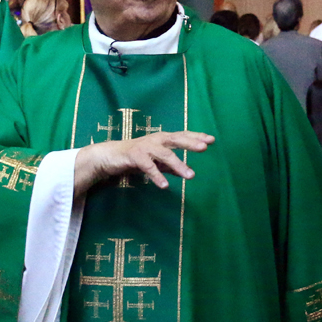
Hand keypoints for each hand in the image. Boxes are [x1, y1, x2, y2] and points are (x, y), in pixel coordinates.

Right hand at [73, 130, 213, 194]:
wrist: (109, 156)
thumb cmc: (135, 157)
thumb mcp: (156, 161)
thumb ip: (170, 166)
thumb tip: (187, 172)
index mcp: (162, 139)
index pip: (182, 136)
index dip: (196, 137)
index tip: (211, 140)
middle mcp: (155, 140)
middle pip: (176, 139)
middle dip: (190, 143)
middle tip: (204, 148)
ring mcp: (145, 147)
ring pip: (164, 154)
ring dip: (178, 164)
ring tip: (190, 176)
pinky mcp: (134, 156)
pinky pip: (148, 166)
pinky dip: (157, 175)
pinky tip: (164, 186)